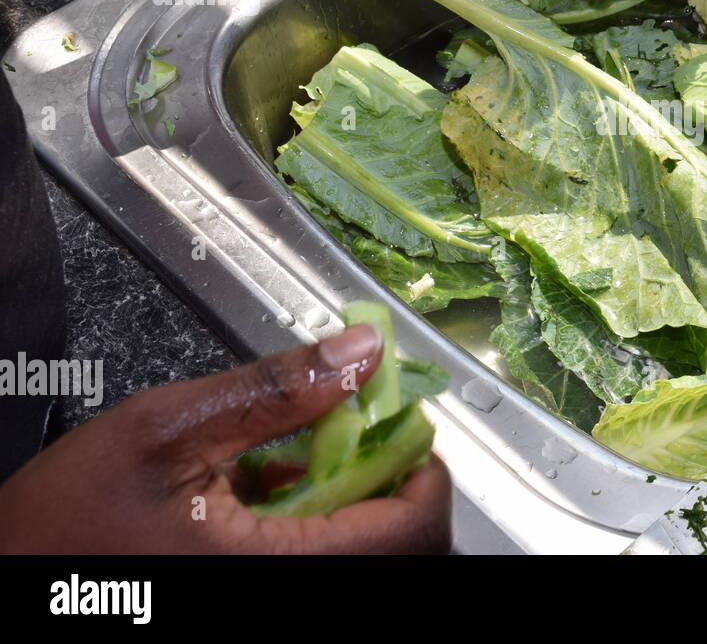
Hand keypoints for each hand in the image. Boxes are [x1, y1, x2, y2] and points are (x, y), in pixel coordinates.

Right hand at [0, 325, 450, 553]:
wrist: (3, 576)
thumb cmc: (59, 530)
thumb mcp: (166, 433)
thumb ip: (274, 391)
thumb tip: (360, 351)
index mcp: (276, 570)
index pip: (412, 530)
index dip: (423, 465)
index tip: (401, 416)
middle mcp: (285, 594)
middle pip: (397, 543)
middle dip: (387, 474)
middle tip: (356, 421)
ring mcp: (270, 597)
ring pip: (359, 551)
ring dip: (352, 493)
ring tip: (302, 447)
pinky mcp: (251, 593)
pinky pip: (315, 560)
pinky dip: (313, 517)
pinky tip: (265, 484)